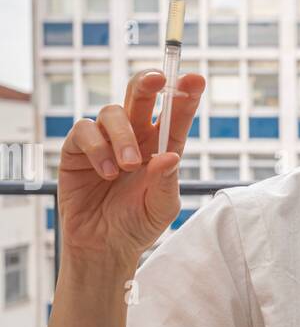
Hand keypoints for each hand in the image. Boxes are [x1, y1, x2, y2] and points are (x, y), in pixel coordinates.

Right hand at [58, 70, 204, 267]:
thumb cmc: (137, 225)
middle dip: (149, 82)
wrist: (103, 246)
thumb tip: (170, 155)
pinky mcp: (77, 149)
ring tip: (127, 166)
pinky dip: (97, 148)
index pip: (175, 114)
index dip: (185, 94)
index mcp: (161, 146)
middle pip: (140, 95)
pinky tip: (107, 173)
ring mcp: (105, 140)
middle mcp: (134, 137)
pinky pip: (84, 130)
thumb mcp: (161, 209)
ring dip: (123, 136)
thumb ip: (166, 182)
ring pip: (112, 112)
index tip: (195, 79)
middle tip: (158, 80)